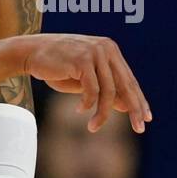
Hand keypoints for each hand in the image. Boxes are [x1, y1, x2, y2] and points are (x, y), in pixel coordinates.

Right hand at [17, 34, 151, 133]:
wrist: (30, 52)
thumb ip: (106, 89)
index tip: (146, 117)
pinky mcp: (82, 60)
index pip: (129, 79)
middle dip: (134, 109)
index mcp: (110, 50)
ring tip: (93, 127)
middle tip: (140, 129)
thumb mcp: (86, 80)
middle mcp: (106, 48)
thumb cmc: (58, 67)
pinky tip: (79, 111)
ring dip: (102, 113)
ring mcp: (95, 52)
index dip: (139, 99)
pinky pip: (92, 90)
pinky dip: (87, 104)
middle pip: (125, 85)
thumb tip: (128, 107)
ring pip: (108, 91)